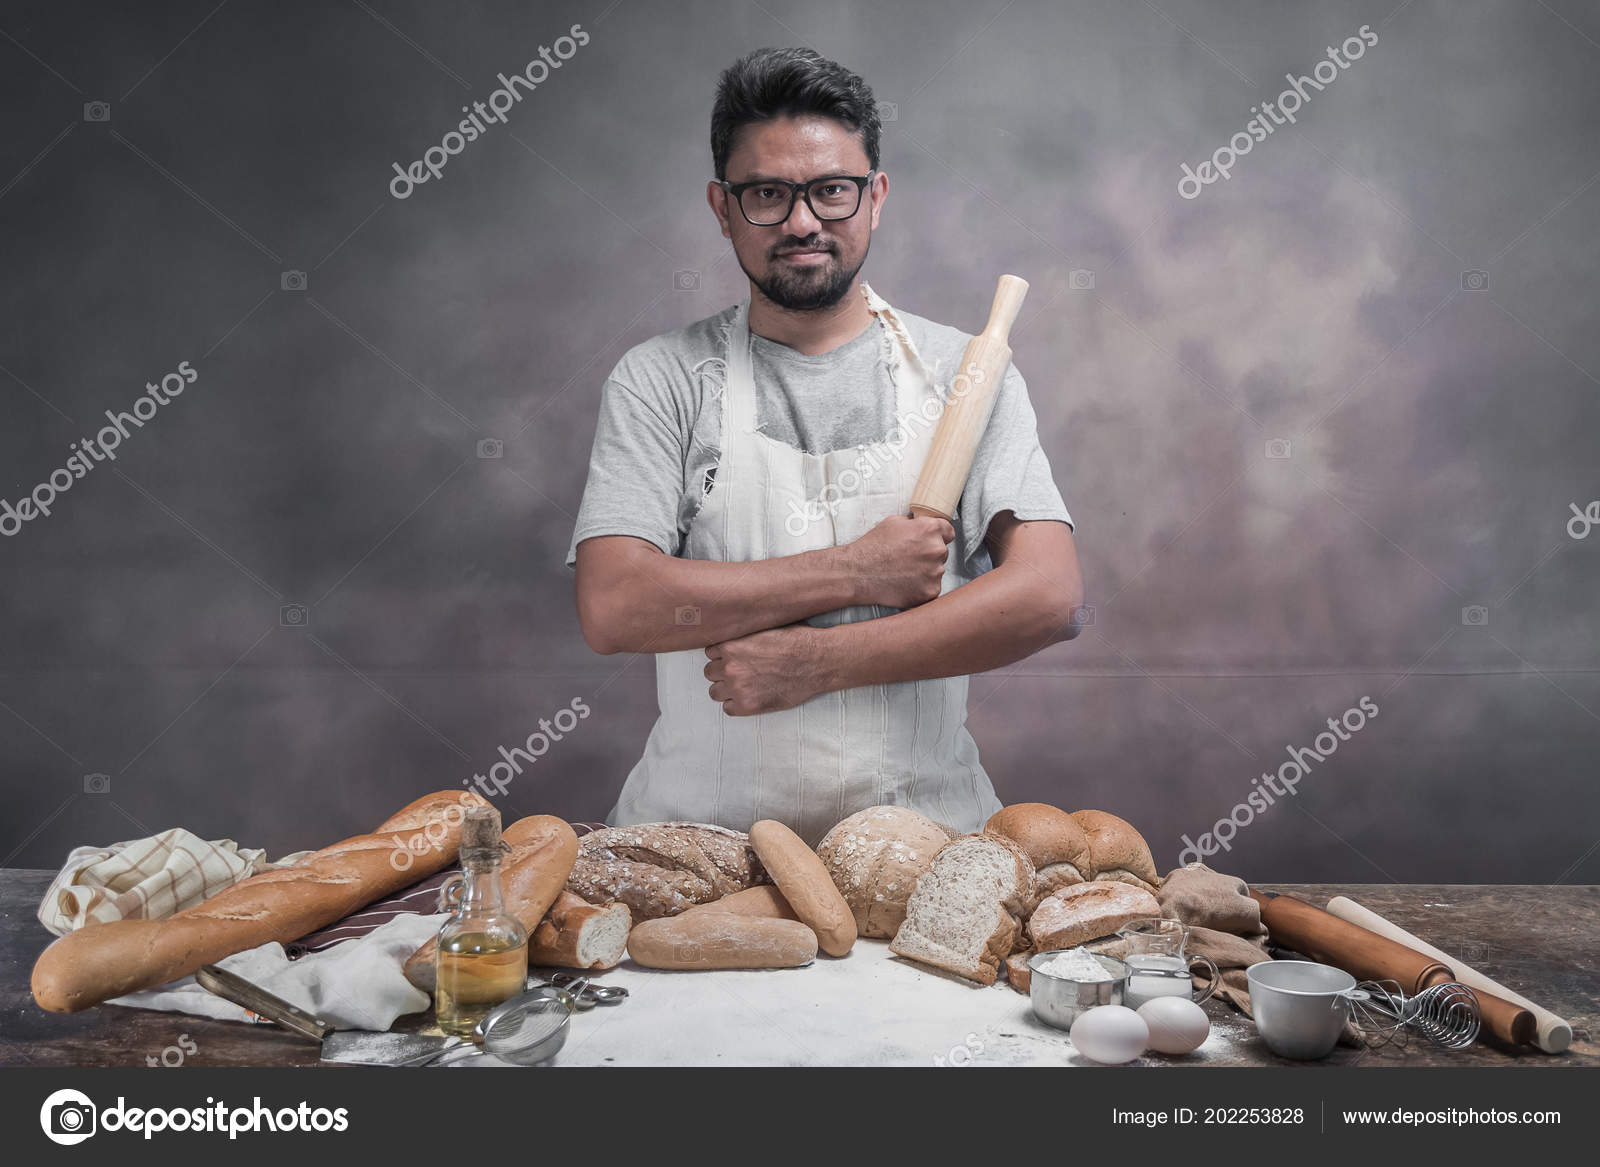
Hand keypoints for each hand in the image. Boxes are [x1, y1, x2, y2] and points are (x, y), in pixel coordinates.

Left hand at [705, 624, 828, 715]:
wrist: (816, 661)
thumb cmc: (796, 640)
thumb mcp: (766, 626)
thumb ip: (744, 633)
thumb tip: (734, 627)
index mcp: (730, 645)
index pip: (710, 652)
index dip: (723, 655)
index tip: (735, 657)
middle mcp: (730, 667)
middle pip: (710, 672)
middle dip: (723, 672)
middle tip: (742, 672)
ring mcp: (738, 688)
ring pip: (715, 692)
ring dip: (727, 689)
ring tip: (745, 686)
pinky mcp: (748, 706)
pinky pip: (728, 709)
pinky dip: (737, 705)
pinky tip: (751, 697)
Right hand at [843, 513, 954, 608]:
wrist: (858, 573)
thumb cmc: (873, 546)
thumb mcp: (894, 522)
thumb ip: (915, 523)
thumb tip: (922, 524)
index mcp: (930, 530)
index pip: (949, 531)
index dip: (940, 535)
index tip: (932, 540)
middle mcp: (936, 550)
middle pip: (942, 552)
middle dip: (929, 555)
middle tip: (910, 558)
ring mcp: (934, 573)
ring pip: (937, 571)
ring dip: (926, 572)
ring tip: (904, 572)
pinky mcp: (930, 592)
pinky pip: (931, 588)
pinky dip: (921, 587)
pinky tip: (905, 584)